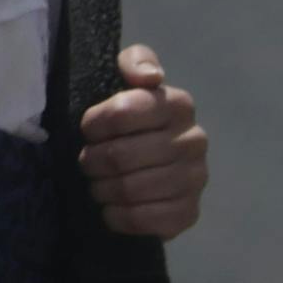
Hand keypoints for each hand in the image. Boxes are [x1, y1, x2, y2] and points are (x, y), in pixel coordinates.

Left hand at [79, 42, 208, 238]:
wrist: (152, 162)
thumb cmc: (132, 116)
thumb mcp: (128, 78)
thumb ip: (135, 61)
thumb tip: (150, 77)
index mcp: (178, 104)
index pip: (123, 111)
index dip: (94, 124)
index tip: (87, 130)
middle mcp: (194, 140)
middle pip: (122, 156)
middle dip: (93, 161)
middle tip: (86, 162)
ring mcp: (195, 179)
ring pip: (131, 189)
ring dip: (103, 189)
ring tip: (96, 184)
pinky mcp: (189, 212)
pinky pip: (147, 220)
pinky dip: (119, 217)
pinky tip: (111, 209)